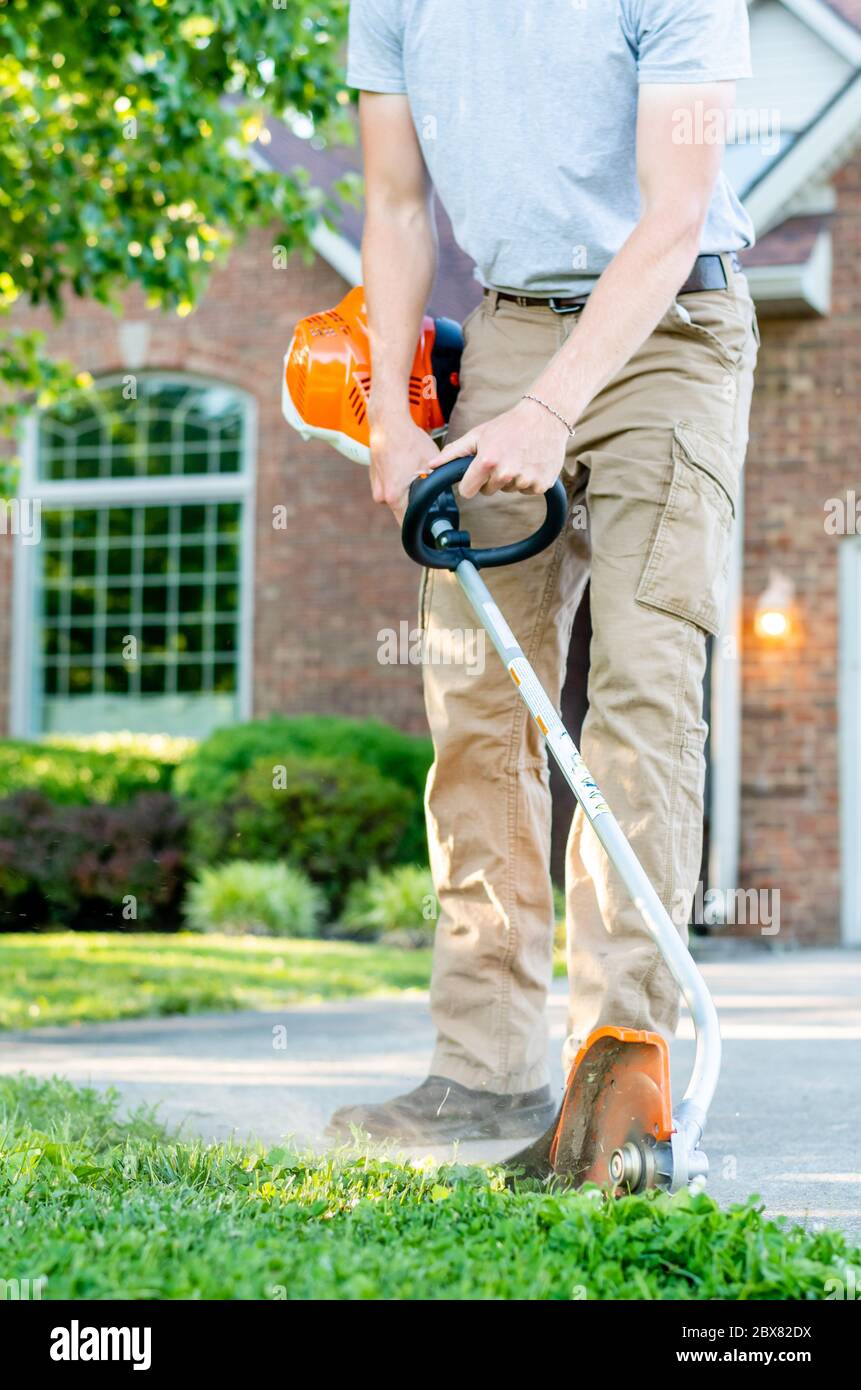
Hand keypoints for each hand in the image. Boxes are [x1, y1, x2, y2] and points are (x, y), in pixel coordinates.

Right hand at [368, 408, 438, 522]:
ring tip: (414, 474)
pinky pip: (389, 487)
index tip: (428, 525)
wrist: (388, 422)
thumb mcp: (431, 465)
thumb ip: (437, 486)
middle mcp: (381, 495)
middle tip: (426, 490)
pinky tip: (405, 468)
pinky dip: (398, 482)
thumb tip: (446, 499)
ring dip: (406, 492)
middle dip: (415, 505)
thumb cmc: (408, 441)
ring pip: (396, 498)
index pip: (408, 523)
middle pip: (402, 511)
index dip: (420, 526)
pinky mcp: (374, 478)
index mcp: (394, 496)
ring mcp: (375, 487)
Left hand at [434, 397, 568, 499]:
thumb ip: (453, 452)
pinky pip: (527, 491)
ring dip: (511, 478)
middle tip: (502, 456)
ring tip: (518, 456)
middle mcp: (506, 473)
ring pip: (509, 490)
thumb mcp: (478, 435)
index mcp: (487, 462)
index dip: (470, 482)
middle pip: (488, 491)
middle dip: (491, 478)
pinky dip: (528, 480)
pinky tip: (530, 462)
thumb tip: (431, 465)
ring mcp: (525, 480)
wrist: (545, 417)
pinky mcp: (541, 484)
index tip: (476, 473)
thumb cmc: (508, 425)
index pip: (468, 491)